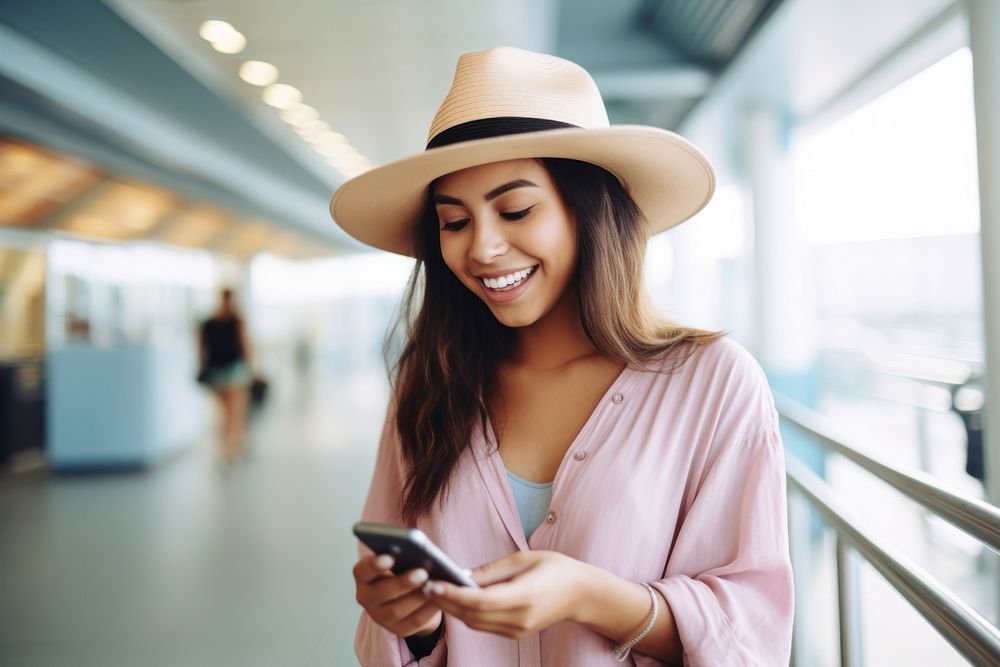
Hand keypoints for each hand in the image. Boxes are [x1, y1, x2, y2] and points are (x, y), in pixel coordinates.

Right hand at [353, 554, 442, 637]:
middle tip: (422, 573)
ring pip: (396, 610)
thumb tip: (421, 551)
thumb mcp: (401, 559)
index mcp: (364, 576)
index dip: (374, 564)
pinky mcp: (398, 629)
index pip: (363, 570)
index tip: (390, 557)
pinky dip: (428, 610)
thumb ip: (406, 554)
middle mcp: (367, 598)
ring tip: (434, 586)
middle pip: (380, 593)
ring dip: (417, 598)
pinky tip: (440, 599)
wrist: (410, 594)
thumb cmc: (404, 568)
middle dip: (402, 583)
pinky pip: (414, 622)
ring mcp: (380, 617)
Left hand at [425, 550, 583, 638]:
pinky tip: (454, 600)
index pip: (479, 601)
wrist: (582, 593)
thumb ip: (491, 570)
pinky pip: (484, 626)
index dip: (453, 593)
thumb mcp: (523, 559)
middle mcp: (519, 618)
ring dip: (452, 609)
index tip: (433, 583)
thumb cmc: (555, 568)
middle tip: (423, 585)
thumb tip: (461, 574)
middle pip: (472, 615)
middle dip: (446, 602)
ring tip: (433, 591)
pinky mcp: (516, 633)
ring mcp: (517, 630)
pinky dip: (466, 614)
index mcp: (524, 596)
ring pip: (475, 624)